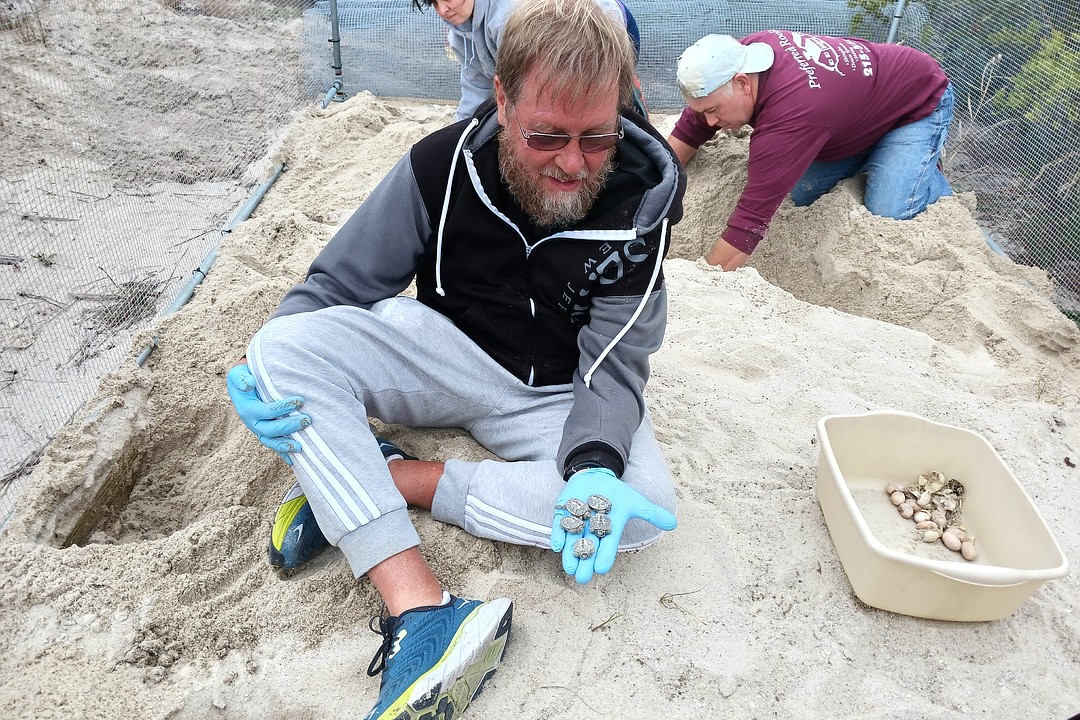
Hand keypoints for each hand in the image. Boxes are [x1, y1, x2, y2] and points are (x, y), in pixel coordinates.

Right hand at [226, 364, 309, 464]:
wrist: (243, 384)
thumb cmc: (244, 378)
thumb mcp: (238, 374)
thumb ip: (242, 378)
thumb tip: (250, 384)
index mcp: (247, 410)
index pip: (266, 412)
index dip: (283, 407)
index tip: (300, 401)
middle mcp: (253, 423)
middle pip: (270, 430)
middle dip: (289, 426)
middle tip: (307, 420)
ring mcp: (260, 430)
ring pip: (271, 442)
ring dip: (285, 446)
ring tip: (301, 447)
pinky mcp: (266, 433)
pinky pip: (274, 446)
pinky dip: (283, 454)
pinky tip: (294, 462)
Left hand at [550, 467, 676, 584]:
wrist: (596, 477)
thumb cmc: (617, 494)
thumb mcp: (636, 502)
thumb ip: (652, 513)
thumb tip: (673, 524)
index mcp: (609, 530)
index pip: (607, 546)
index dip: (604, 557)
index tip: (601, 568)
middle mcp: (592, 530)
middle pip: (588, 549)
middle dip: (585, 563)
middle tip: (582, 578)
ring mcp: (577, 522)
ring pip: (572, 542)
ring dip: (570, 555)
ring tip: (570, 568)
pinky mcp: (563, 513)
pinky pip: (559, 526)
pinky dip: (558, 535)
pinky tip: (557, 545)